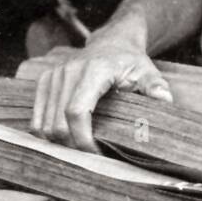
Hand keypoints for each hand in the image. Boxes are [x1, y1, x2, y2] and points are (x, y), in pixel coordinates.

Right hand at [29, 37, 171, 153]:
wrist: (112, 42)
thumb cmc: (130, 61)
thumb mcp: (148, 72)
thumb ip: (156, 87)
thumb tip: (165, 101)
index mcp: (93, 70)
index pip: (76, 112)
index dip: (83, 139)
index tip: (97, 155)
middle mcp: (68, 71)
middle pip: (57, 124)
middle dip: (73, 146)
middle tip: (92, 158)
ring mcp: (53, 76)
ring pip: (43, 125)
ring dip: (60, 144)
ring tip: (81, 150)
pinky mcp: (44, 82)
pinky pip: (36, 119)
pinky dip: (47, 135)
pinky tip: (66, 140)